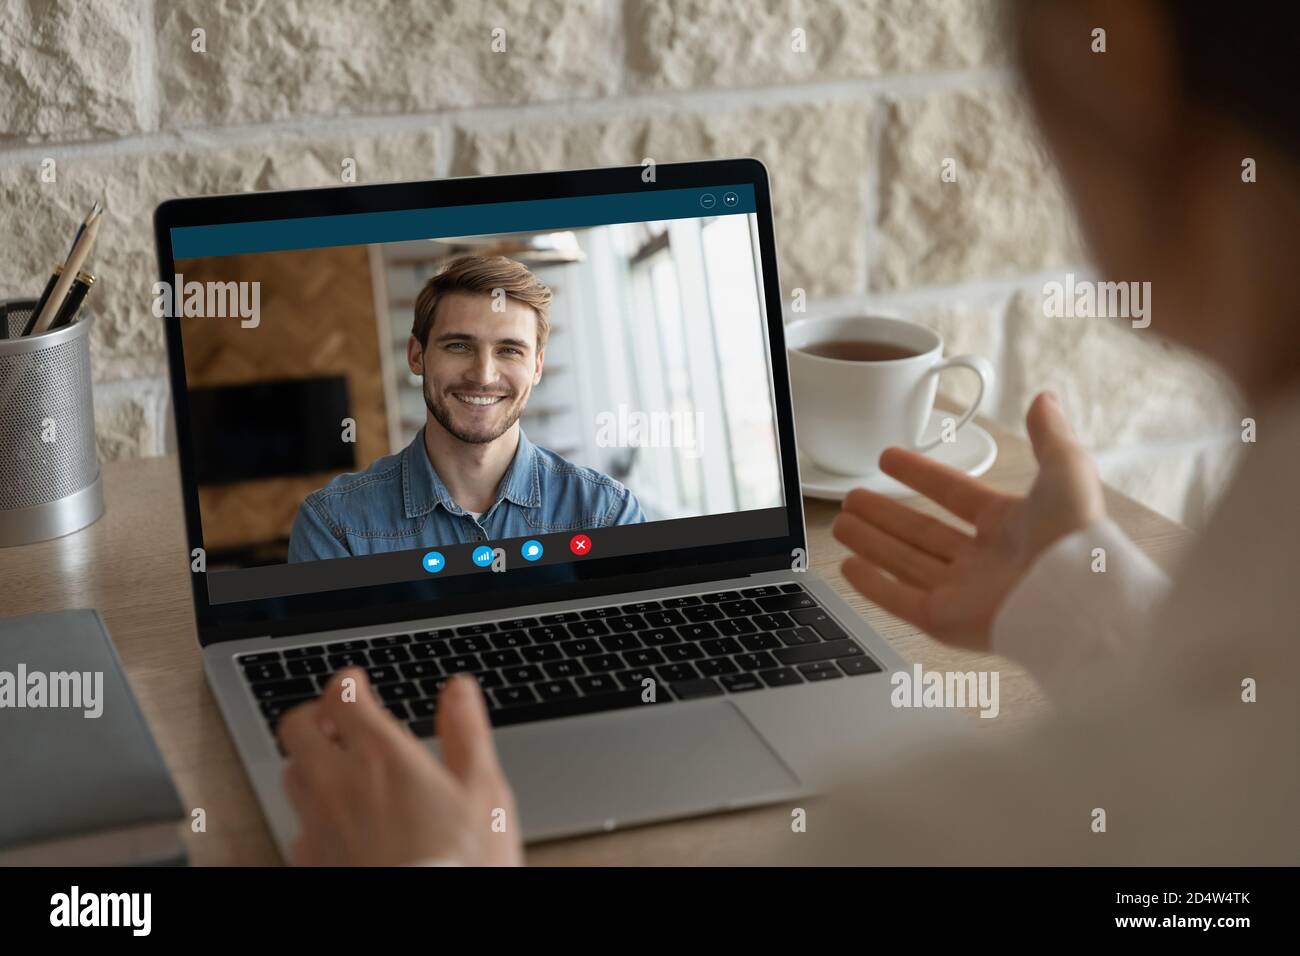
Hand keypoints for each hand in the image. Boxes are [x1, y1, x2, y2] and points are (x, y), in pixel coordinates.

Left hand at [278, 669, 521, 865]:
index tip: (359, 683)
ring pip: (291, 774)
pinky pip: (298, 826)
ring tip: (340, 766)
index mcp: (382, 756)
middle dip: (317, 714)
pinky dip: (313, 814)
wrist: (426, 925)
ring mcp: (318, 825)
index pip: (341, 694)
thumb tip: (458, 690)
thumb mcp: (483, 791)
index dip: (348, 681)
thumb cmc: (461, 865)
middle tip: (340, 719)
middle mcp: (339, 784)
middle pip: (297, 727)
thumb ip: (466, 732)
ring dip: (311, 760)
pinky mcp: (311, 861)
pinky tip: (339, 823)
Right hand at [831, 392, 1104, 649]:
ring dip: (871, 543)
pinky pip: (900, 601)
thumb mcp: (1067, 471)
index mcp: (1008, 526)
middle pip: (921, 533)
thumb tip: (1046, 399)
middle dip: (886, 515)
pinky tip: (849, 566)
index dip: (921, 475)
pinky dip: (872, 585)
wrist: (1079, 601)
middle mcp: (983, 560)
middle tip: (853, 497)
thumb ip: (1050, 436)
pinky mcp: (947, 621)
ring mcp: (963, 593)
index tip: (889, 459)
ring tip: (841, 523)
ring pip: (905, 562)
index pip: (953, 495)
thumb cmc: (1077, 538)